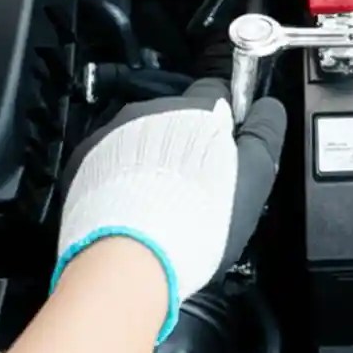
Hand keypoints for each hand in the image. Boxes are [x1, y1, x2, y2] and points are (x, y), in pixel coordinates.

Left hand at [54, 78, 285, 341]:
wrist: (129, 261)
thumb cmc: (198, 220)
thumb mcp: (255, 175)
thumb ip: (266, 132)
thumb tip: (269, 107)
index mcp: (195, 108)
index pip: (218, 91)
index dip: (227, 121)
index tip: (229, 150)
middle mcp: (150, 111)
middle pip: (178, 116)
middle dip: (188, 143)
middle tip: (199, 186)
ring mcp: (112, 134)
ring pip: (142, 137)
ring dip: (154, 160)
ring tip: (164, 203)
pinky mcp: (83, 162)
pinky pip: (110, 160)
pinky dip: (122, 177)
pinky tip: (135, 208)